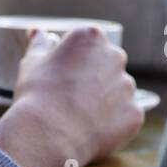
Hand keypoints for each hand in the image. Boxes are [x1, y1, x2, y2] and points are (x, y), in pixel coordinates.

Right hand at [0, 26, 144, 166]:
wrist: (49, 134)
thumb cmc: (37, 95)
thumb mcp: (32, 63)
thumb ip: (39, 44)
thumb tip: (37, 32)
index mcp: (91, 37)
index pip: (88, 44)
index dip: (74, 61)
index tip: (62, 75)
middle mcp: (115, 56)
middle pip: (107, 64)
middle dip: (94, 78)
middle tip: (72, 96)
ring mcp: (127, 86)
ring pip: (118, 91)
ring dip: (105, 100)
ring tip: (80, 116)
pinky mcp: (134, 113)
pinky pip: (125, 116)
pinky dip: (112, 123)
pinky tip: (91, 130)